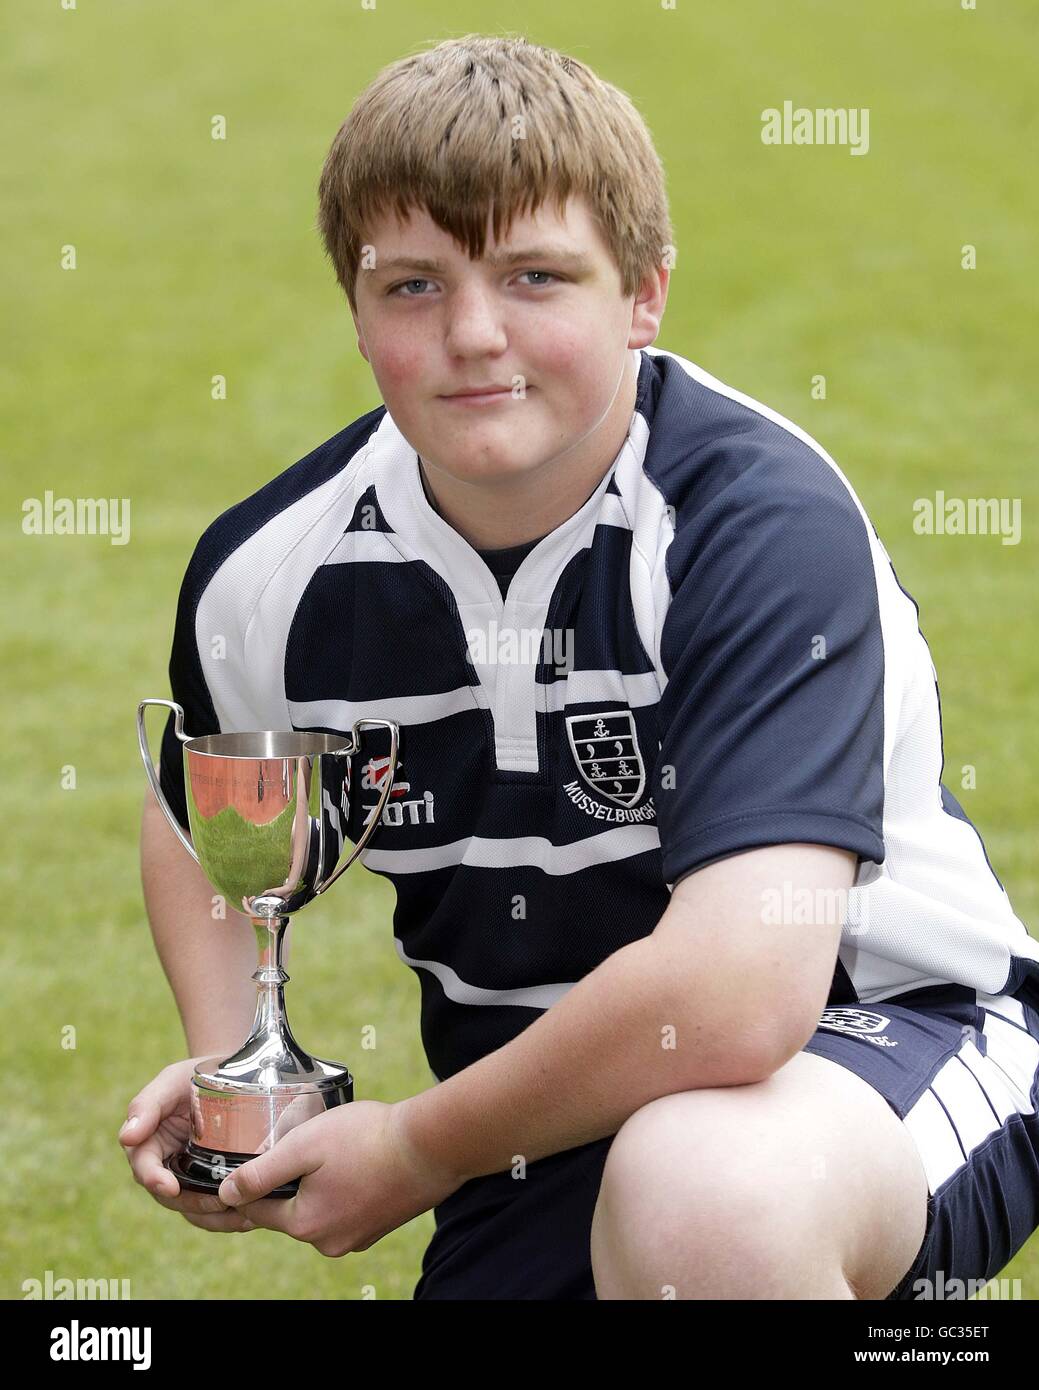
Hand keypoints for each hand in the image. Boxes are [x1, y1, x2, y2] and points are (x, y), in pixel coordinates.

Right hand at [119, 1056, 254, 1233]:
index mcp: (148, 1144)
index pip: (145, 1168)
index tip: (169, 1187)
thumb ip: (148, 1104)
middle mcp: (165, 1166)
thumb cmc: (196, 1074)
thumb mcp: (172, 1080)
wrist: (232, 1074)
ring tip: (244, 1217)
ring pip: (194, 1209)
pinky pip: (216, 1207)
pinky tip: (253, 1217)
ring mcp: (190, 1176)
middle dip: (194, 1203)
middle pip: (171, 1197)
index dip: (154, 1179)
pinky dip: (231, 1216)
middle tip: (222, 1203)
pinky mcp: (214, 1182)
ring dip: (216, 1218)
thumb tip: (127, 1137)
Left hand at [215, 1099, 463, 1256]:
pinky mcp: (378, 1226)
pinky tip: (354, 1159)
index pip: (257, 1209)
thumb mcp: (305, 1145)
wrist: (432, 1146)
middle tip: (295, 1141)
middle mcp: (329, 1242)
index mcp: (305, 1224)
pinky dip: (342, 1187)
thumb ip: (261, 1172)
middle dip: (287, 1178)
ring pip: (318, 1208)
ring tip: (329, 1146)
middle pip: (289, 1209)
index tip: (243, 1159)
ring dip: (316, 1182)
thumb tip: (224, 1195)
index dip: (245, 1183)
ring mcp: (357, 1237)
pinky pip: (345, 1208)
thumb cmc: (367, 1139)